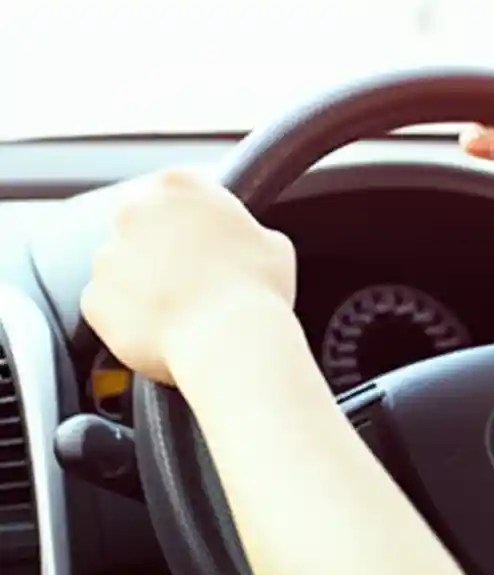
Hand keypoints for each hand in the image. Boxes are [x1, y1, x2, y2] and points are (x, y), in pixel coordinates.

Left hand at [82, 169, 296, 384]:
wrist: (231, 342)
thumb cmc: (256, 291)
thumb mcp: (272, 245)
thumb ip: (244, 231)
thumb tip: (241, 240)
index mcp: (178, 185)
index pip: (175, 188)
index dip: (191, 215)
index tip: (202, 235)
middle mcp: (134, 211)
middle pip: (138, 221)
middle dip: (158, 243)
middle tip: (191, 273)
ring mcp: (108, 255)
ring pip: (121, 266)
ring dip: (142, 282)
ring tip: (181, 309)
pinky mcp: (94, 299)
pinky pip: (109, 306)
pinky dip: (130, 318)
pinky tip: (164, 330)